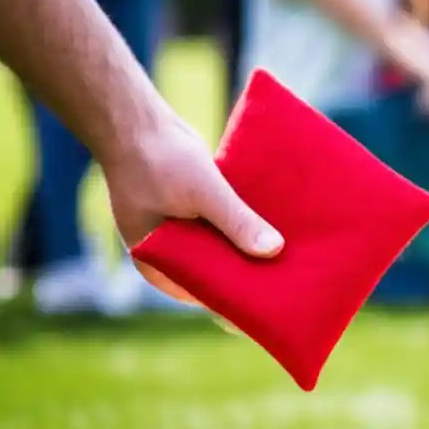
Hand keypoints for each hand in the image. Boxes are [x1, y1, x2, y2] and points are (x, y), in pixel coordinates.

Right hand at [99, 111, 283, 301]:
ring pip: (222, 249)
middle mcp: (169, 254)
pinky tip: (277, 228)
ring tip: (293, 258)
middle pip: (216, 274)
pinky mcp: (193, 212)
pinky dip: (244, 227)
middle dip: (249, 276)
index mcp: (158, 264)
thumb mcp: (204, 193)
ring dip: (249, 249)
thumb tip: (274, 252)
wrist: (135, 120)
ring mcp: (180, 232)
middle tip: (293, 283)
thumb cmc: (159, 159)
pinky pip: (224, 227)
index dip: (237, 302)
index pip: (204, 294)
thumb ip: (237, 223)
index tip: (272, 307)